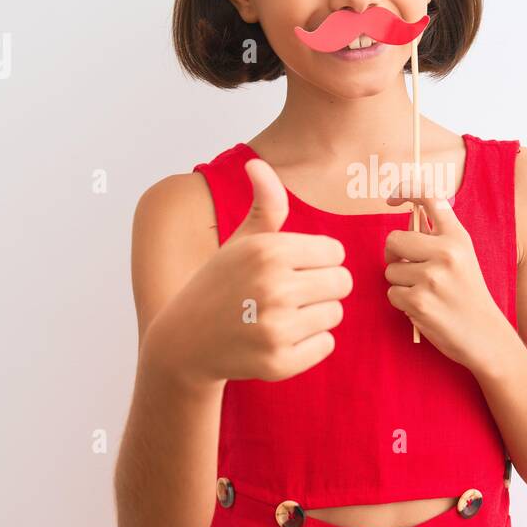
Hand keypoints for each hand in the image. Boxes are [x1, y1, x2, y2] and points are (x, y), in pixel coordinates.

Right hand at [145, 158, 352, 385]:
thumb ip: (265, 205)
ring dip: (315, 316)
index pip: (335, 252)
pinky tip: (278, 339)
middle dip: (321, 288)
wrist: (184, 342)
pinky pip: (326, 345)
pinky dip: (309, 344)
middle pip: (341, 283)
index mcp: (267, 251)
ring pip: (335, 314)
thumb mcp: (240, 242)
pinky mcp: (279, 363)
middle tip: (290, 295)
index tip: (293, 269)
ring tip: (281, 316)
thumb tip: (257, 164)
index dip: (318, 260)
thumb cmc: (219, 285)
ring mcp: (276, 328)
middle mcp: (273, 287)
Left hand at [383, 189, 508, 371]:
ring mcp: (432, 277)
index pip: (428, 196)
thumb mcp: (463, 257)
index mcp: (458, 237)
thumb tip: (406, 216)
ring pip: (390, 270)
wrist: (485, 336)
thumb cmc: (468, 295)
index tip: (393, 199)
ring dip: (400, 284)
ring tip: (424, 293)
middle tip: (408, 269)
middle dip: (394, 256)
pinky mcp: (420, 301)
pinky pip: (392, 293)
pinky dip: (402, 303)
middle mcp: (447, 252)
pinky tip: (423, 308)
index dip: (405, 190)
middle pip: (393, 239)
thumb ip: (438, 236)